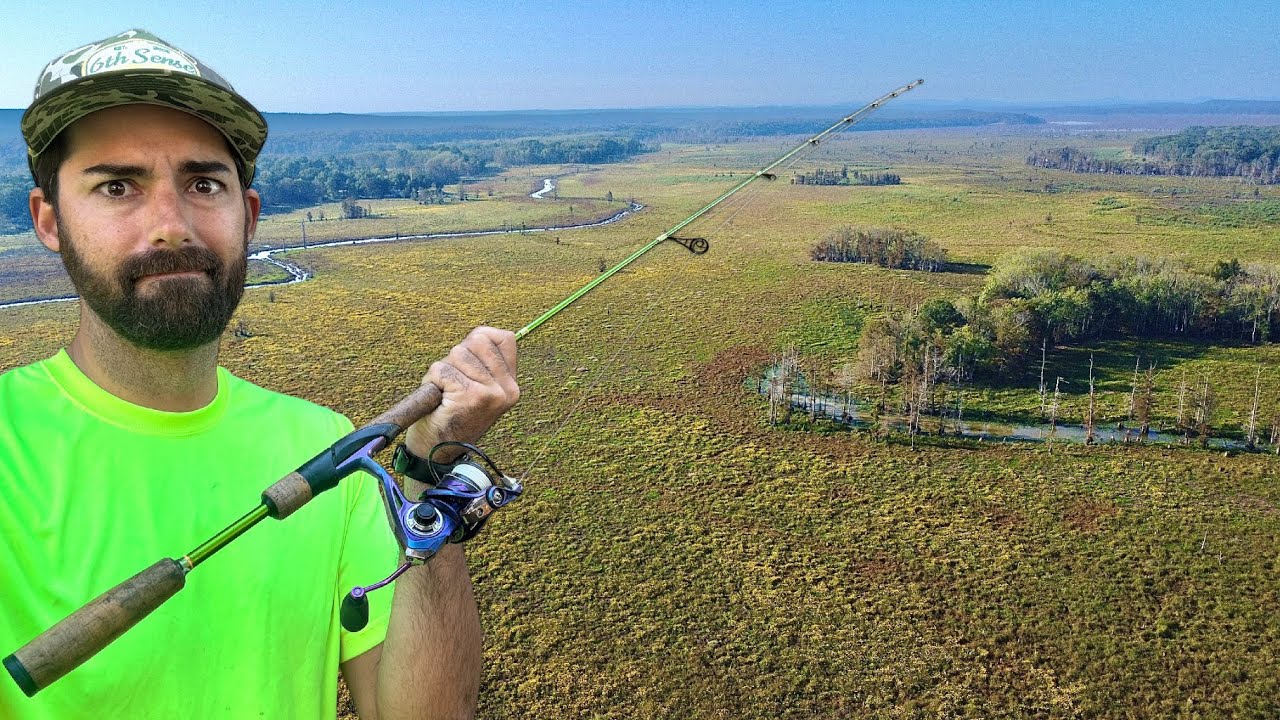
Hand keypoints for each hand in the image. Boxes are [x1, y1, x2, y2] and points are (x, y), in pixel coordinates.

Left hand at [403, 327, 518, 460]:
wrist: (435, 453)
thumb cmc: (450, 415)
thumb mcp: (476, 387)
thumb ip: (482, 361)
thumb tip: (477, 336)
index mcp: (511, 385)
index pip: (504, 337)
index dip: (479, 341)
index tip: (468, 364)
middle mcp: (507, 388)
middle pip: (478, 340)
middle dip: (457, 357)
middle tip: (452, 384)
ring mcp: (491, 393)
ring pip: (458, 354)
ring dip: (442, 371)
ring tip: (445, 394)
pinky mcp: (471, 396)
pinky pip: (443, 370)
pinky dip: (433, 381)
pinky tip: (439, 400)